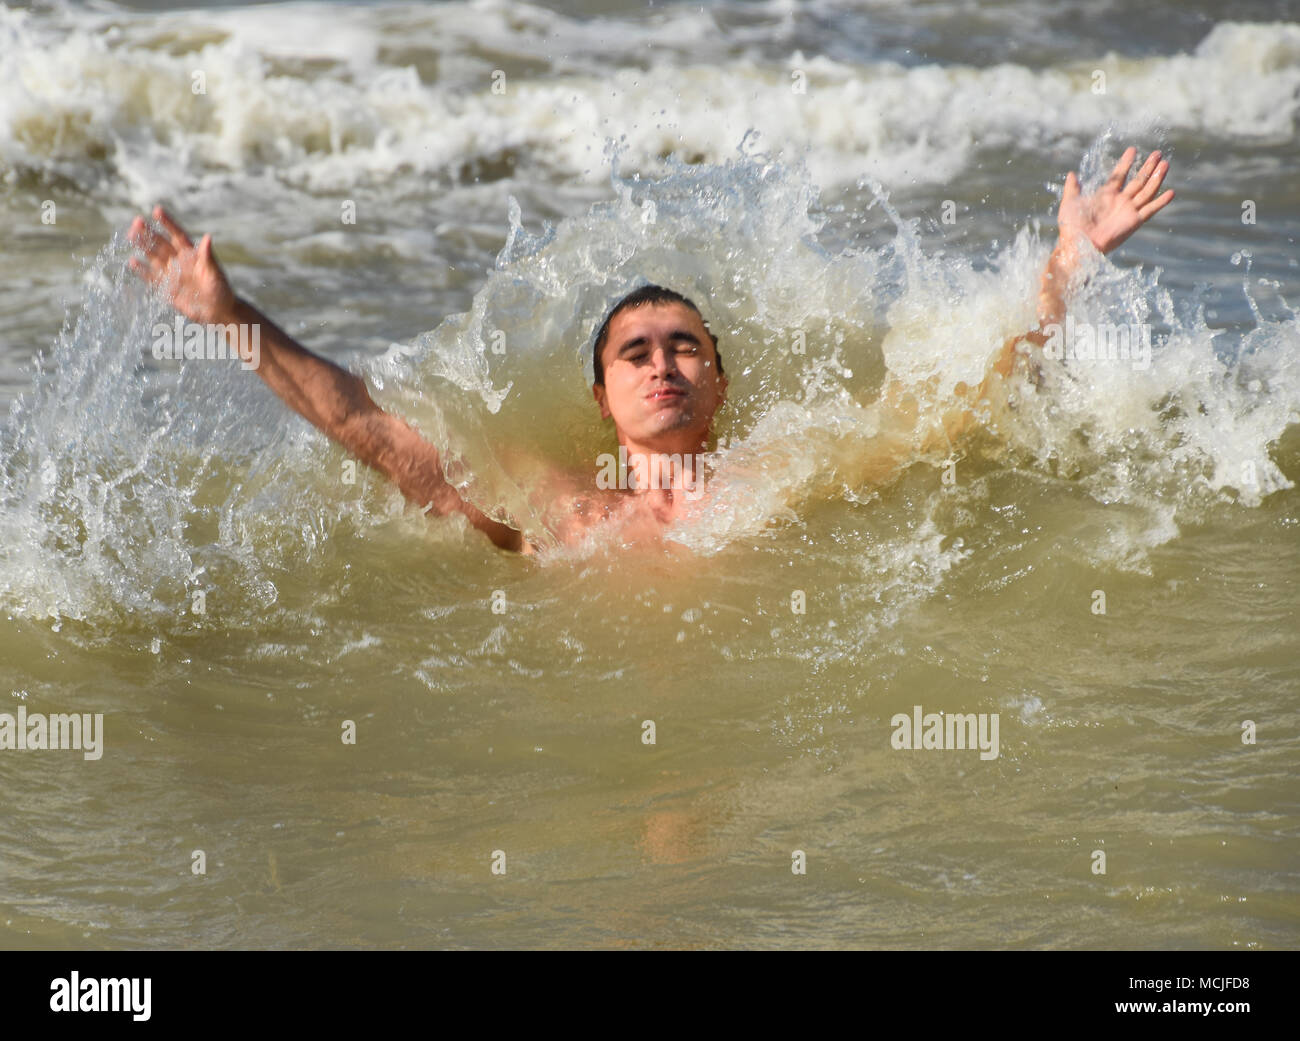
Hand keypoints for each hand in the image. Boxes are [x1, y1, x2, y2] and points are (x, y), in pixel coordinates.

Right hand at [128, 206, 236, 323]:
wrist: (218, 311)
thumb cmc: (221, 290)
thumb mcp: (215, 273)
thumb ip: (208, 257)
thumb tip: (207, 237)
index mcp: (191, 254)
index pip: (177, 235)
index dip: (168, 223)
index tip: (157, 210)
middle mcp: (178, 260)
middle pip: (161, 243)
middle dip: (149, 233)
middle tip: (136, 222)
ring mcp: (171, 273)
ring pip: (153, 256)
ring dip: (143, 246)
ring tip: (131, 235)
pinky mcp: (166, 287)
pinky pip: (151, 277)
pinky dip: (142, 270)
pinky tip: (133, 261)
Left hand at [1057, 146, 1173, 255]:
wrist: (1077, 246)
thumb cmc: (1070, 227)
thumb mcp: (1069, 203)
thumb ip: (1072, 188)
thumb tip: (1071, 174)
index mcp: (1105, 195)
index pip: (1120, 175)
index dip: (1126, 162)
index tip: (1133, 149)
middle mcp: (1120, 201)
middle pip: (1138, 180)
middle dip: (1148, 167)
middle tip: (1158, 153)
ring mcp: (1128, 211)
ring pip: (1147, 191)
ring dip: (1157, 178)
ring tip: (1165, 163)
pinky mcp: (1134, 222)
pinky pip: (1150, 210)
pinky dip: (1161, 202)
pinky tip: (1171, 192)